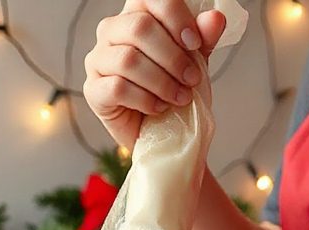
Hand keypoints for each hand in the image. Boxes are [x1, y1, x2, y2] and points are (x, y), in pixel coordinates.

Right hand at [83, 0, 225, 150]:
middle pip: (138, 27)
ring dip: (161, 81)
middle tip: (191, 79)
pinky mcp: (93, 91)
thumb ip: (203, 39)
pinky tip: (159, 107)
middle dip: (172, 56)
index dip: (174, 16)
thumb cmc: (173, 92)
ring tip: (180, 97)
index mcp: (135, 14)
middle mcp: (111, 31)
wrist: (162, 136)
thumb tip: (216, 18)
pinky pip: (118, 88)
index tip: (194, 43)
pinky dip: (145, 100)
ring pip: (128, 59)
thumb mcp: (194, 62)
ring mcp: (97, 60)